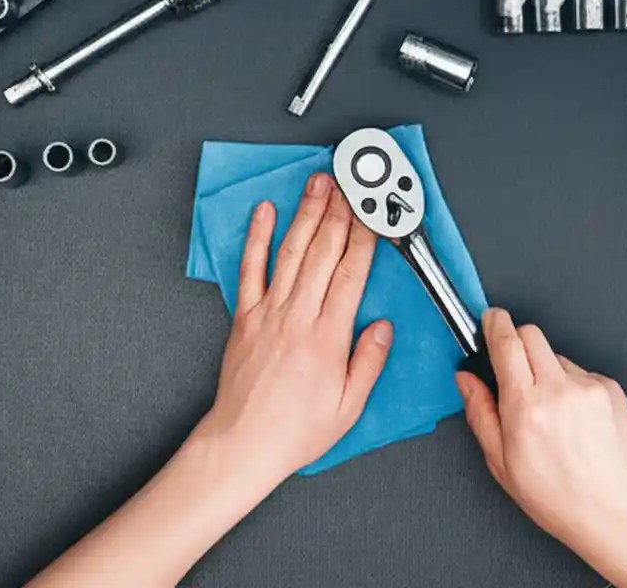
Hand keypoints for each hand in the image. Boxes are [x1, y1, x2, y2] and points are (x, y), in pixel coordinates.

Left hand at [196, 172, 391, 482]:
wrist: (244, 443)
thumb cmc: (293, 430)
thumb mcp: (349, 406)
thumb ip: (369, 362)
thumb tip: (383, 328)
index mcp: (328, 337)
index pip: (352, 273)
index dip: (364, 237)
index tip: (372, 212)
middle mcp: (298, 317)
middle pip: (324, 252)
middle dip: (339, 212)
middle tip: (349, 183)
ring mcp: (268, 313)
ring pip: (292, 252)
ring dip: (306, 214)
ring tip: (318, 185)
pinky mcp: (245, 317)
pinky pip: (251, 269)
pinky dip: (257, 238)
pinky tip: (265, 213)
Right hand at [456, 308, 626, 554]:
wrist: (611, 510)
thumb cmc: (556, 495)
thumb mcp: (501, 462)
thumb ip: (480, 413)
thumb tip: (465, 380)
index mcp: (525, 408)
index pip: (507, 343)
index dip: (495, 324)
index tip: (491, 319)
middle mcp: (558, 390)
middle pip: (532, 334)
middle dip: (517, 341)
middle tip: (514, 368)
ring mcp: (588, 387)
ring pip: (556, 355)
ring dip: (546, 371)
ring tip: (551, 413)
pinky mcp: (610, 389)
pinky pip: (581, 372)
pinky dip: (572, 386)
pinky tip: (574, 419)